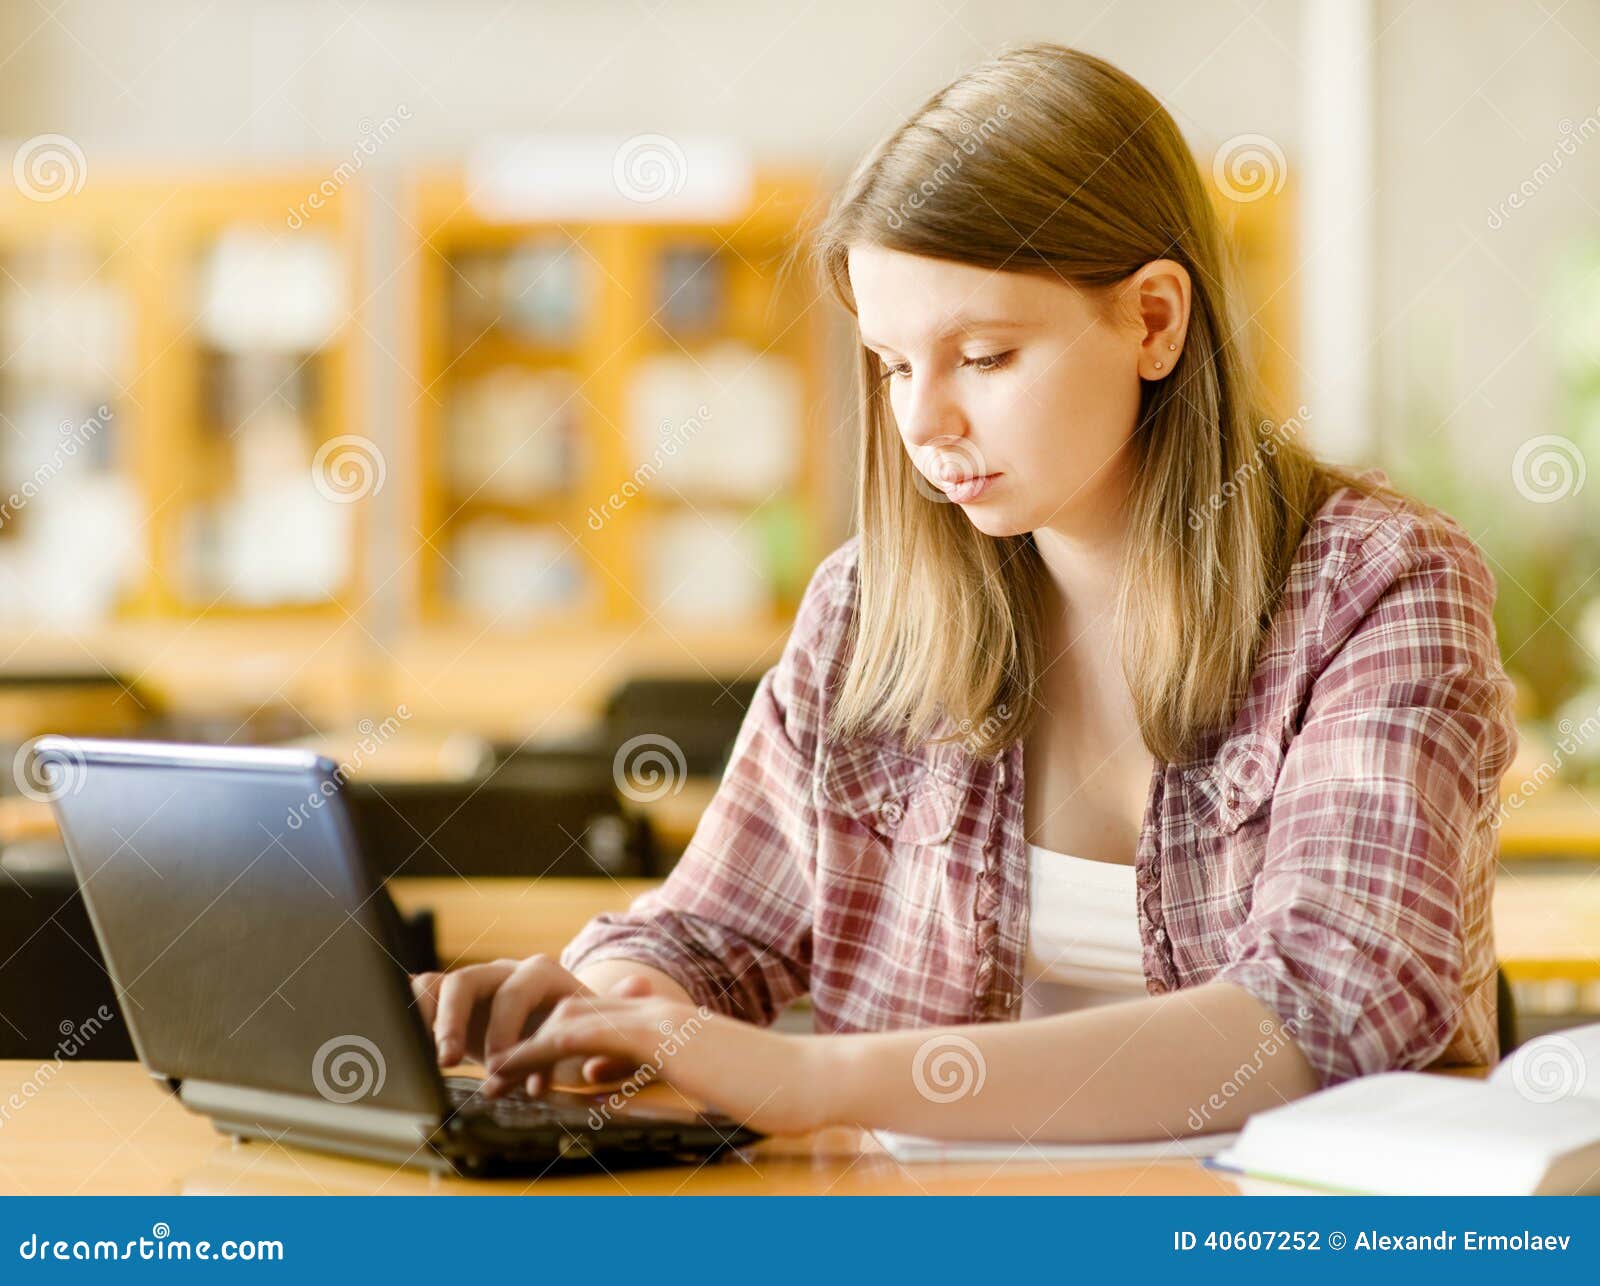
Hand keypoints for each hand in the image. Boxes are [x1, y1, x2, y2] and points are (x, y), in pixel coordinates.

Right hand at [409, 955, 654, 1084]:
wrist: (561, 1031)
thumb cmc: (581, 1032)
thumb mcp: (599, 1026)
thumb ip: (619, 1007)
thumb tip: (642, 985)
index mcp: (542, 976)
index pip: (517, 988)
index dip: (505, 1029)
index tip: (498, 1071)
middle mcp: (505, 974)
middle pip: (467, 981)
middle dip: (456, 1023)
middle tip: (451, 1063)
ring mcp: (477, 986)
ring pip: (442, 986)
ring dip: (432, 1020)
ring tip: (428, 1057)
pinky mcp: (452, 1004)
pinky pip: (424, 994)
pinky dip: (414, 1011)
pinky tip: (404, 1039)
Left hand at [480, 992, 831, 1136]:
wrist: (807, 1079)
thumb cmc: (759, 1085)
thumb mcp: (690, 1074)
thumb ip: (642, 1067)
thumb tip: (597, 1073)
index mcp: (660, 1017)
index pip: (589, 1014)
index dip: (546, 1036)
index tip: (512, 1063)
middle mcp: (654, 1008)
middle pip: (570, 1008)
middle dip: (525, 1037)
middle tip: (486, 1068)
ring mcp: (657, 1019)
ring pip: (571, 1016)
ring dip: (525, 1044)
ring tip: (488, 1073)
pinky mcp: (661, 1038)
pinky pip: (590, 1034)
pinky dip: (547, 1049)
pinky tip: (520, 1068)